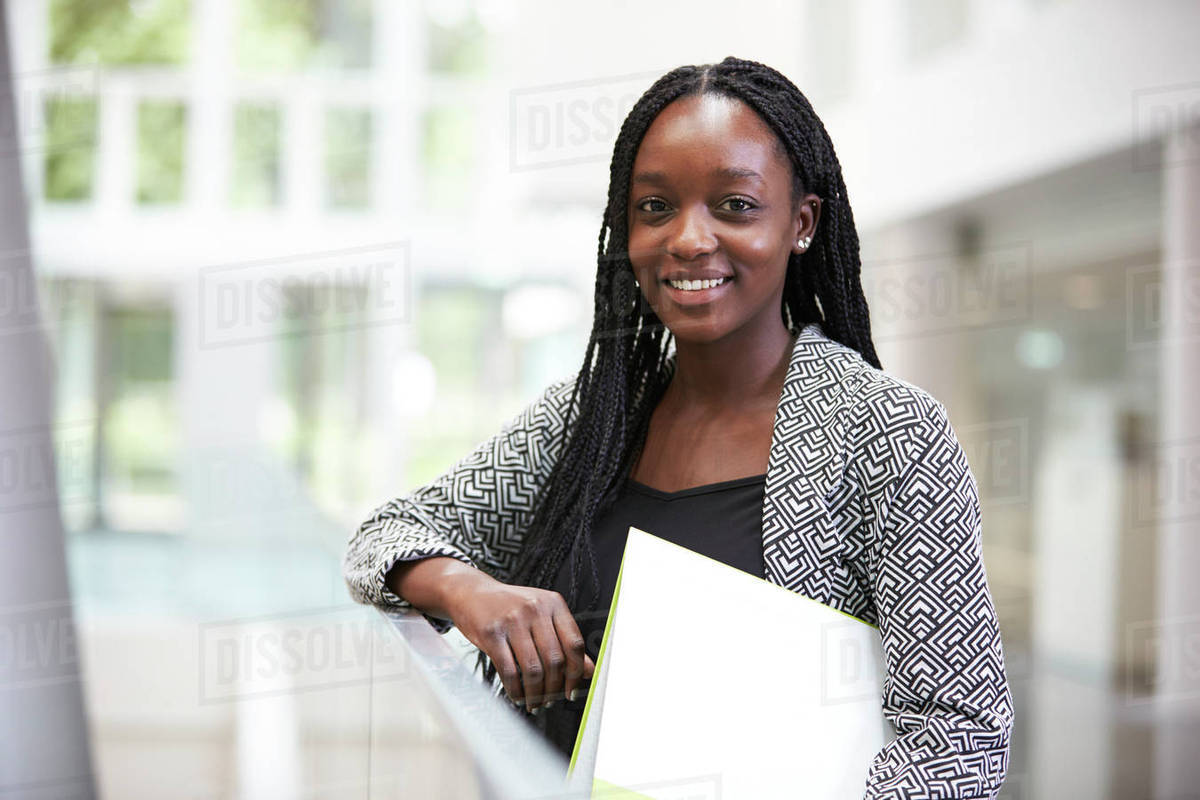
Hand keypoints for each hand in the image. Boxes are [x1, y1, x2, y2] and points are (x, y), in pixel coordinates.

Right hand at [447, 574, 594, 711]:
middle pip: (555, 659)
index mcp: (553, 603)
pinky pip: (509, 671)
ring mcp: (512, 620)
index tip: (572, 689)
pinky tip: (517, 696)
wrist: (471, 592)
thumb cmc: (509, 606)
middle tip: (551, 700)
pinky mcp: (492, 633)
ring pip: (534, 668)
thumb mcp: (541, 615)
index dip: (576, 672)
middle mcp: (535, 609)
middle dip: (555, 688)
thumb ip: (565, 640)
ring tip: (535, 702)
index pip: (574, 643)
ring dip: (536, 693)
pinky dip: (516, 690)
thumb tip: (589, 670)